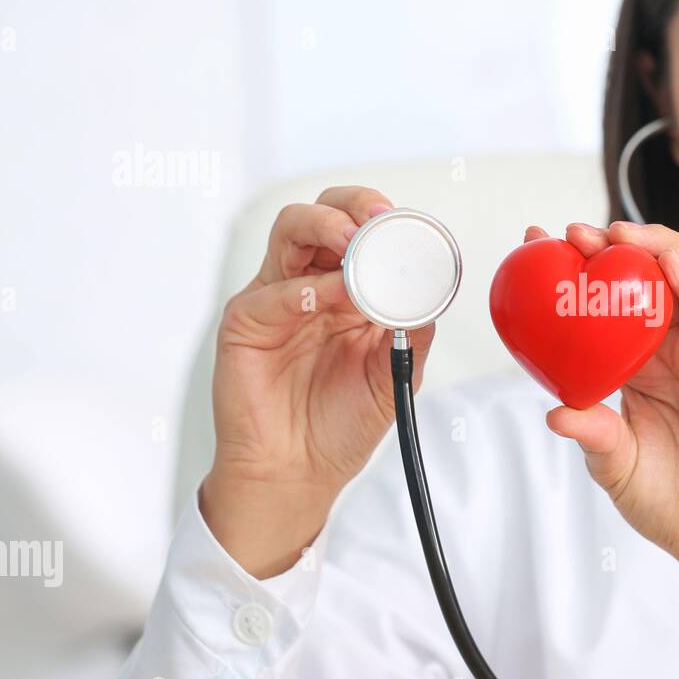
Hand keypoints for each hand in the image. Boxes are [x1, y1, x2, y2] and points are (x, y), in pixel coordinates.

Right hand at [202, 187, 435, 577]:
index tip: (413, 226)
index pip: (362, 231)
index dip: (385, 220)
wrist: (299, 473)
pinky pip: (273, 291)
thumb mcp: (395, 371)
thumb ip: (412, 328)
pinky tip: (331, 297)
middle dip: (354, 206)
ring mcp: (276, 299)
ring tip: (356, 241)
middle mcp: (310, 284)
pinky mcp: (245, 322)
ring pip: (291, 231)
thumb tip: (433, 287)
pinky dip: (306, 287)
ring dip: (326, 226)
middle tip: (380, 218)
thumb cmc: (340, 424)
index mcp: (348, 291)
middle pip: (323, 215)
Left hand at [529, 221, 678, 666]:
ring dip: (658, 249)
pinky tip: (670, 267)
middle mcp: (678, 351)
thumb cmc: (671, 501)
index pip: (611, 301)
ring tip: (622, 235)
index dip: (578, 269)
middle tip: (576, 233)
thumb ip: (591, 434)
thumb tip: (554, 413)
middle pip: (652, 277)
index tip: (537, 246)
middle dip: (617, 245)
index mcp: (644, 364)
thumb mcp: (613, 465)